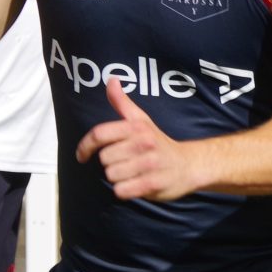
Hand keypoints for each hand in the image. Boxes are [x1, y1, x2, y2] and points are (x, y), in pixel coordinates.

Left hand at [75, 82, 204, 200]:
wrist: (188, 165)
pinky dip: (124, 190)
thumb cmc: (159, 143)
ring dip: (117, 178)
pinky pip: (121, 191)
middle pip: (104, 158)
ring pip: (111, 175)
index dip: (85, 146)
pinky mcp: (152, 184)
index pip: (99, 134)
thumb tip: (111, 80)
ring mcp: (149, 164)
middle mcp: (144, 143)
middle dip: (110, 163)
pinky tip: (134, 184)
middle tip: (125, 162)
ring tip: (131, 173)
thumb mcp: (142, 120)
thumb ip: (122, 102)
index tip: (82, 155)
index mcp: (137, 127)